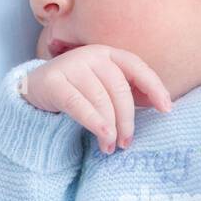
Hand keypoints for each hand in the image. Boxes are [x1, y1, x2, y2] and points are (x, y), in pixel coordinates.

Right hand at [21, 45, 171, 151]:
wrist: (34, 89)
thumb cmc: (78, 91)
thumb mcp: (105, 88)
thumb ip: (129, 93)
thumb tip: (160, 104)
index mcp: (109, 54)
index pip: (137, 68)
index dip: (154, 87)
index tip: (166, 109)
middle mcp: (92, 55)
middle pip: (119, 89)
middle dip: (127, 119)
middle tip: (127, 142)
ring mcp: (71, 65)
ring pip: (101, 99)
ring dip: (110, 127)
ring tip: (110, 146)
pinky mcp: (54, 81)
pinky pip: (79, 104)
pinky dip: (94, 122)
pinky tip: (103, 136)